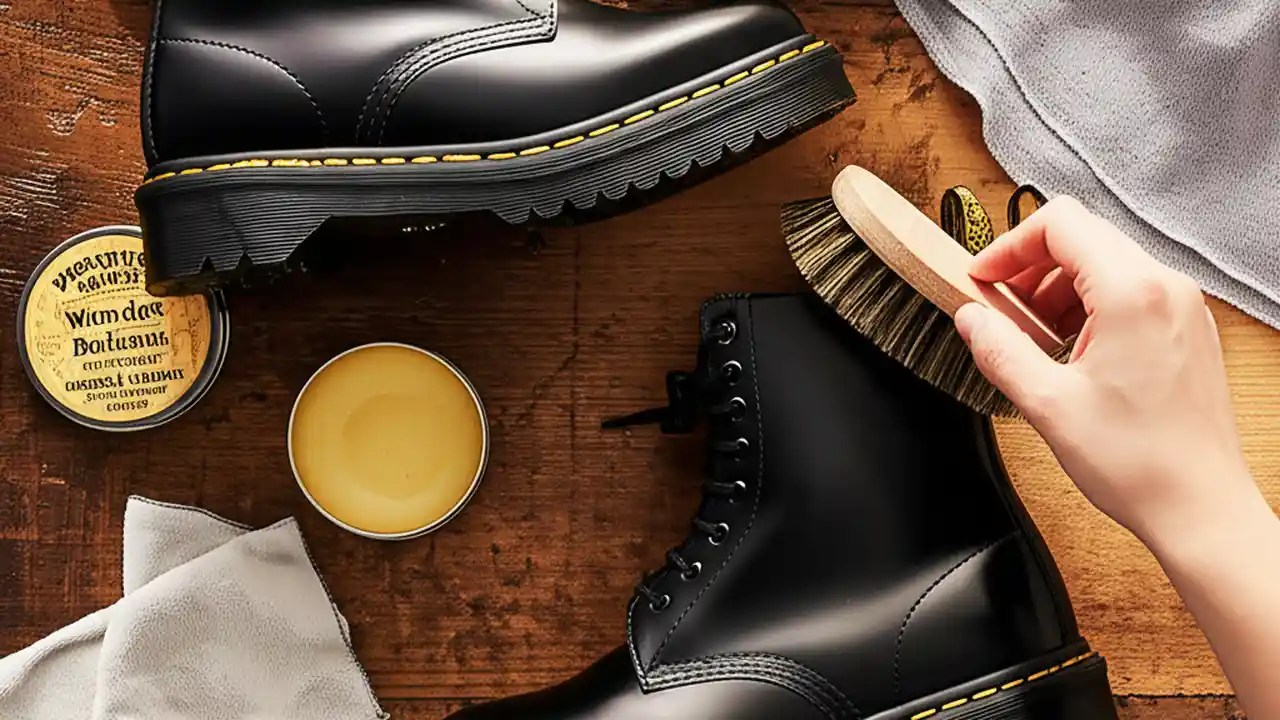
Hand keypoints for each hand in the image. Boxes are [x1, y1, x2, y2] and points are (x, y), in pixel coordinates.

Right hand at [953, 196, 1257, 546]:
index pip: (1061, 223)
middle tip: (997, 308)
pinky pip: (1129, 292)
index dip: (1009, 246)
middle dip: (1029, 266)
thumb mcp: (1047, 403)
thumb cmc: (1138, 462)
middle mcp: (1166, 287)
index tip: (982, 279)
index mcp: (1133, 293)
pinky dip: (1089, 306)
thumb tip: (970, 317)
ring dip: (1056, 288)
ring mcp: (1183, 307)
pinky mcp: (1186, 329)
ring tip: (1031, 337)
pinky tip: (1067, 350)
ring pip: (1105, 263)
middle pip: (1083, 237)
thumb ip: (1000, 349)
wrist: (1200, 508)